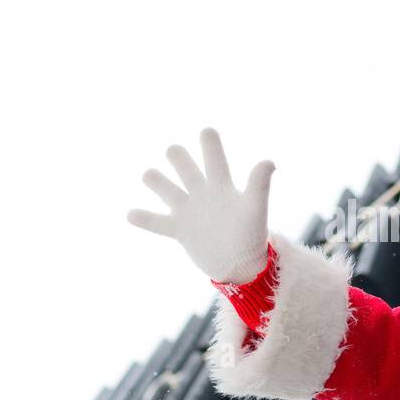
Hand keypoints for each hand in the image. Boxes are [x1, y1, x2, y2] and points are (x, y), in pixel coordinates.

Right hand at [127, 127, 275, 283]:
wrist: (242, 267)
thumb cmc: (252, 235)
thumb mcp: (255, 209)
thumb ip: (259, 185)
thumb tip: (269, 161)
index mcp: (221, 185)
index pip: (213, 156)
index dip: (209, 142)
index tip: (207, 132)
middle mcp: (202, 192)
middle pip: (183, 164)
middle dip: (177, 156)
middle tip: (174, 154)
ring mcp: (188, 210)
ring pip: (165, 187)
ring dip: (155, 180)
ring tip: (151, 176)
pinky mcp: (179, 230)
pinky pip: (156, 222)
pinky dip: (142, 218)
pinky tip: (131, 214)